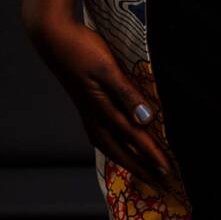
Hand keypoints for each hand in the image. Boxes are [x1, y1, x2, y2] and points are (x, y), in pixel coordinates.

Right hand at [24, 14, 169, 187]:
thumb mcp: (107, 69)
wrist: (53, 36)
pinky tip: (115, 143)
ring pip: (109, 144)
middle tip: (159, 183)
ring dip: (127, 160)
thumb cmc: (81, 49)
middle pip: (120, 149)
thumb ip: (127, 94)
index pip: (133, 137)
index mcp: (101, 109)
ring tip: (140, 171)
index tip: (167, 171)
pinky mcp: (85, 103)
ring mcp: (87, 110)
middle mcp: (93, 115)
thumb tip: (146, 120)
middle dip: (141, 167)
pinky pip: (102, 134)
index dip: (151, 155)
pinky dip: (113, 145)